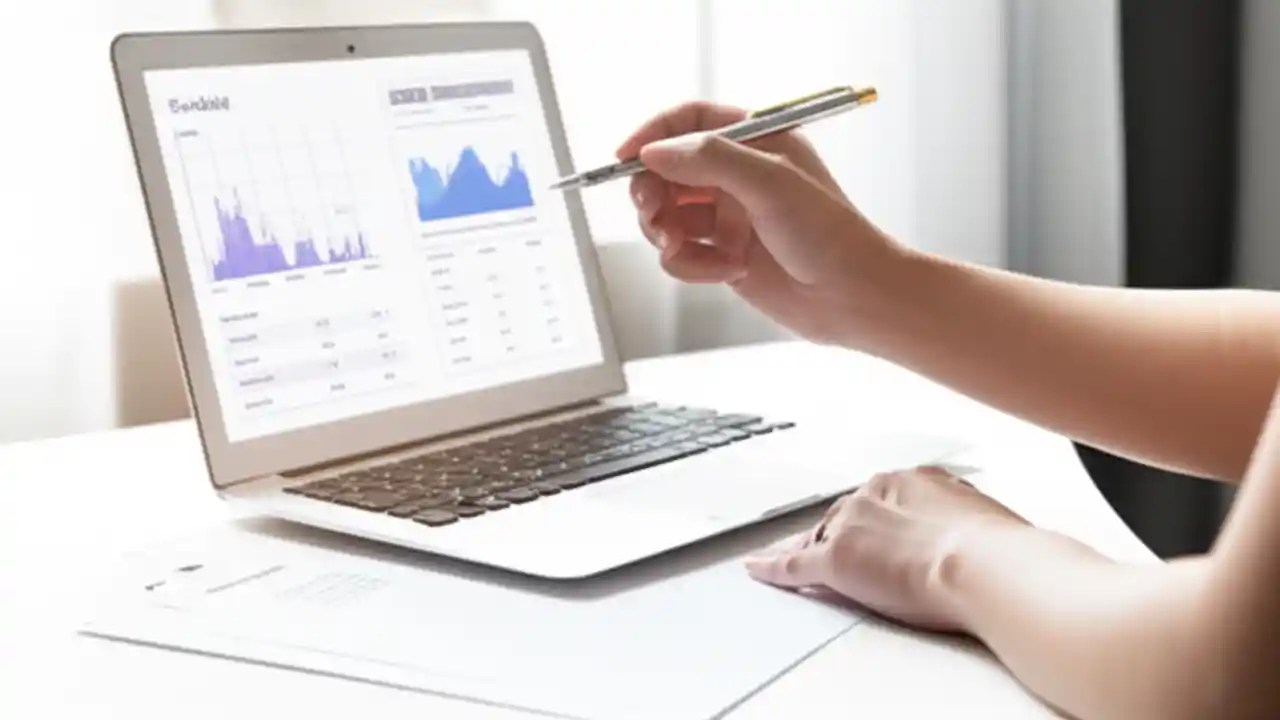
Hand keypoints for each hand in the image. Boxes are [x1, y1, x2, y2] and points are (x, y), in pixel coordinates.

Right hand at [617, 101, 906, 344]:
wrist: (854, 299)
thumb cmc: (829, 234)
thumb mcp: (771, 183)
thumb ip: (710, 160)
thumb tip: (653, 153)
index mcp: (755, 141)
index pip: (688, 122)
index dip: (653, 135)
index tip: (624, 158)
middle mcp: (738, 175)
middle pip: (666, 170)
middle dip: (651, 192)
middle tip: (651, 212)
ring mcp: (729, 216)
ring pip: (666, 216)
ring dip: (667, 234)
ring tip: (683, 248)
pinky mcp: (723, 255)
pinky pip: (681, 254)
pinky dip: (692, 265)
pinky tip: (727, 272)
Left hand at [744, 467, 1030, 632]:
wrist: (987, 566)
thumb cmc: (1000, 550)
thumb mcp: (982, 515)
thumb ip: (960, 516)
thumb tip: (968, 528)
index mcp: (911, 480)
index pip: (876, 501)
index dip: (871, 522)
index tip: (873, 532)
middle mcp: (875, 494)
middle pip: (843, 517)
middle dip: (841, 536)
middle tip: (845, 556)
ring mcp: (852, 527)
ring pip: (817, 537)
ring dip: (806, 549)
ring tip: (791, 561)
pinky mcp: (836, 561)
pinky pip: (793, 564)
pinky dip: (772, 567)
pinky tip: (757, 568)